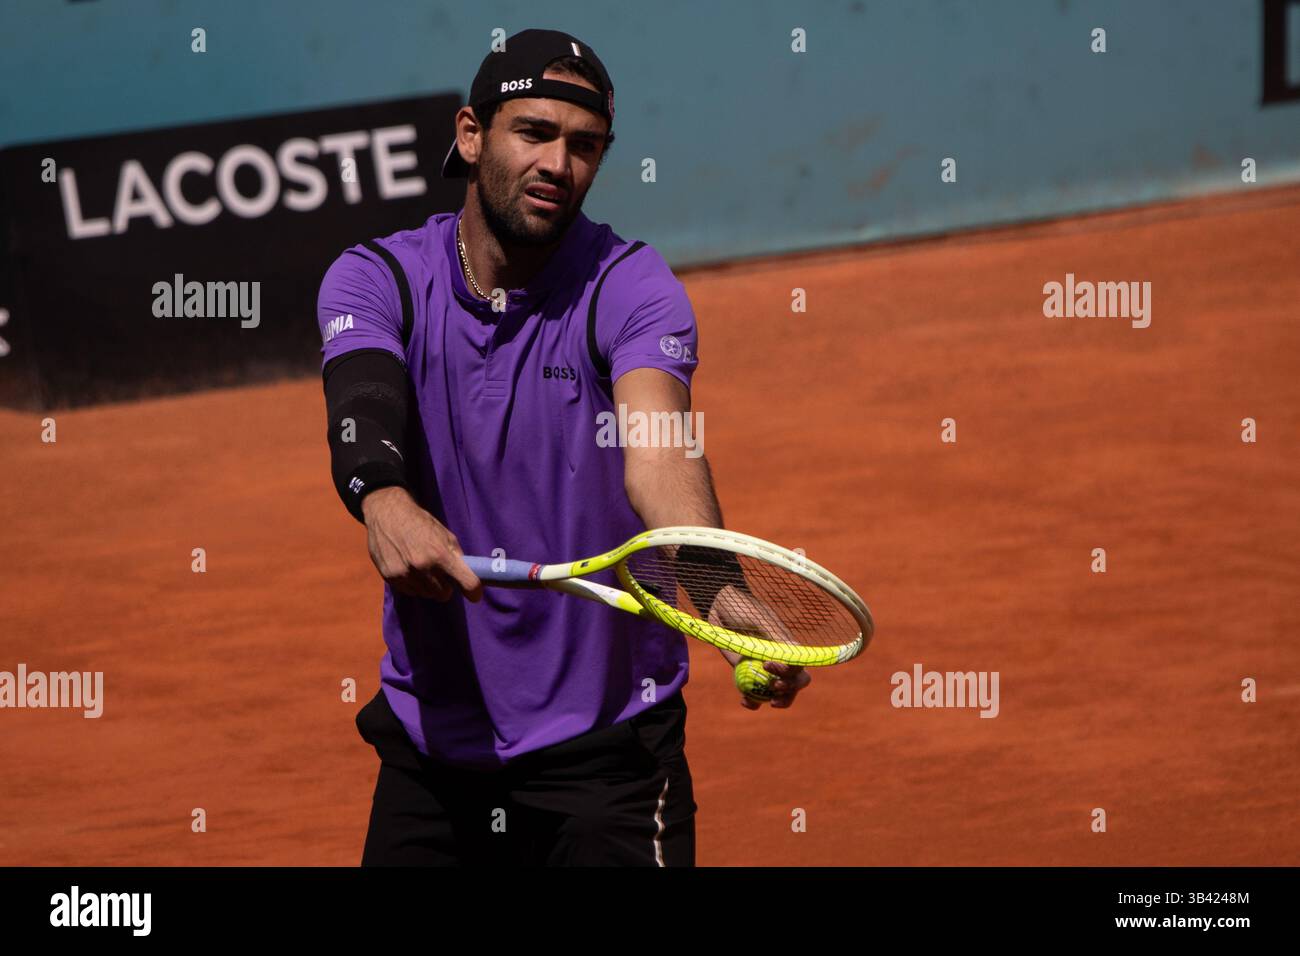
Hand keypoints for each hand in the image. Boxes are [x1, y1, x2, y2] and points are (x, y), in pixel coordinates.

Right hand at [360, 487, 481, 601]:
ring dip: (429, 586)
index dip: (474, 591)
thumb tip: (469, 575)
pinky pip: (410, 592)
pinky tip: (410, 569)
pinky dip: (414, 585)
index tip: (474, 594)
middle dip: (446, 586)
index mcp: (440, 554)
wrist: (387, 514)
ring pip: (427, 595)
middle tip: (441, 574)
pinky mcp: (390, 578)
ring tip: (423, 569)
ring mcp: (405, 574)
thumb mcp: (445, 535)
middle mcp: (422, 567)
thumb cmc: (420, 523)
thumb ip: (457, 556)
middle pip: (444, 594)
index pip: (467, 583)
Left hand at [712, 587, 812, 708]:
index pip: (799, 665)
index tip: (768, 665)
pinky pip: (756, 693)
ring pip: (779, 692)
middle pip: (796, 682)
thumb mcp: (759, 619)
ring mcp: (765, 668)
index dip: (790, 672)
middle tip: (773, 687)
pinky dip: (753, 701)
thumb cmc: (743, 609)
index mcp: (787, 646)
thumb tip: (795, 651)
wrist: (721, 608)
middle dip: (790, 689)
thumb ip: (775, 635)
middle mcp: (780, 659)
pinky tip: (744, 701)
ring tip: (765, 702)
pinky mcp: (749, 673)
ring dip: (778, 700)